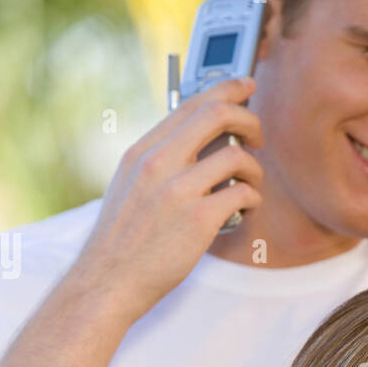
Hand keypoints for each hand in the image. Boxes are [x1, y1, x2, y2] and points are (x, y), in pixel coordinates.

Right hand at [75, 76, 264, 320]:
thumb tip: (202, 139)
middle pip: (217, 114)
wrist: (109, 281)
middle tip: (258, 137)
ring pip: (237, 155)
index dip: (225, 89)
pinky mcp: (198, 219)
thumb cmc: (124, 239)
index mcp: (142, 151)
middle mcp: (158, 163)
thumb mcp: (130, 185)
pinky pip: (242, 193)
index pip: (190, 104)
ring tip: (250, 184)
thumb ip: (161, 160)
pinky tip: (246, 208)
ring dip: (255, 169)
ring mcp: (178, 190)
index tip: (246, 85)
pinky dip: (252, 198)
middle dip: (249, 119)